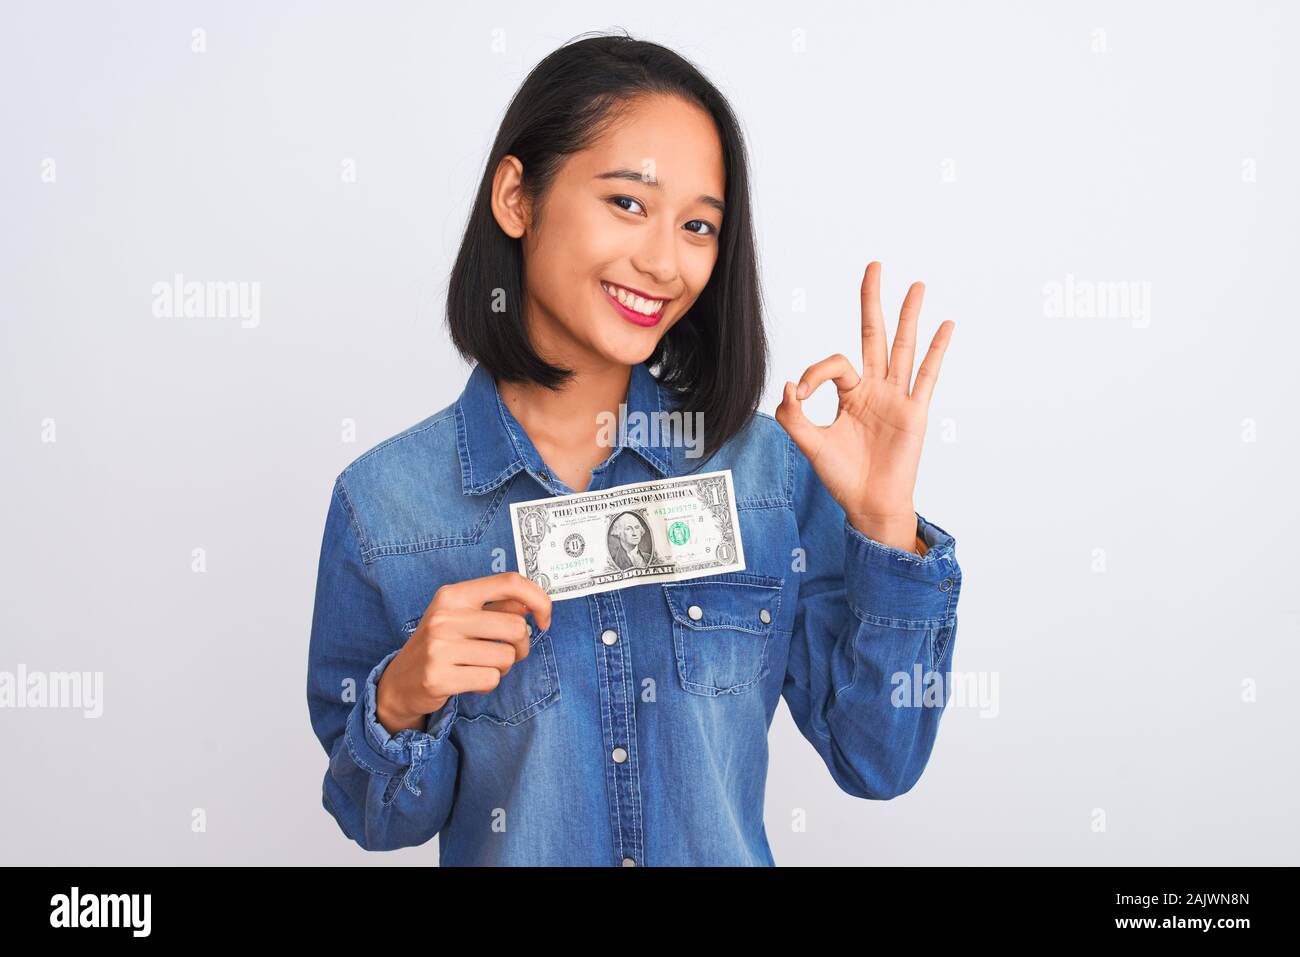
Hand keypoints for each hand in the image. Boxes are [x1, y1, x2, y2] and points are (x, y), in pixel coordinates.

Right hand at [375, 572, 552, 734]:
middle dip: (521, 646)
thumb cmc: (440, 645)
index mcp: (453, 595)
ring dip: (502, 667)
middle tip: (510, 653)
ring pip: (505, 657)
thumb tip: (531, 606)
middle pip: (515, 627)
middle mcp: (445, 616)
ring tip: (481, 666)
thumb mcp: (461, 616)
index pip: (509, 582)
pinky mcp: (439, 677)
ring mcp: (439, 647)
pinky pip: (491, 679)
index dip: (538, 599)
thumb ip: (496, 607)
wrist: (399, 681)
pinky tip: (469, 680)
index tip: (544, 619)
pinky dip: (488, 683)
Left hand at [775, 261, 953, 551]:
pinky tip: (946, 326)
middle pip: (874, 336)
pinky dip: (936, 350)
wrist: (869, 505)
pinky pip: (927, 376)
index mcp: (849, 394)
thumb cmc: (842, 477)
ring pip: (903, 348)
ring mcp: (897, 398)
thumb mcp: (809, 445)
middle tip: (873, 265)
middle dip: (873, 301)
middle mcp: (874, 389)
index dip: (815, 373)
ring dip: (909, 316)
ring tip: (916, 285)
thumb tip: (790, 386)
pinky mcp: (914, 412)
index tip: (801, 394)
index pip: (835, 364)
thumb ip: (794, 417)